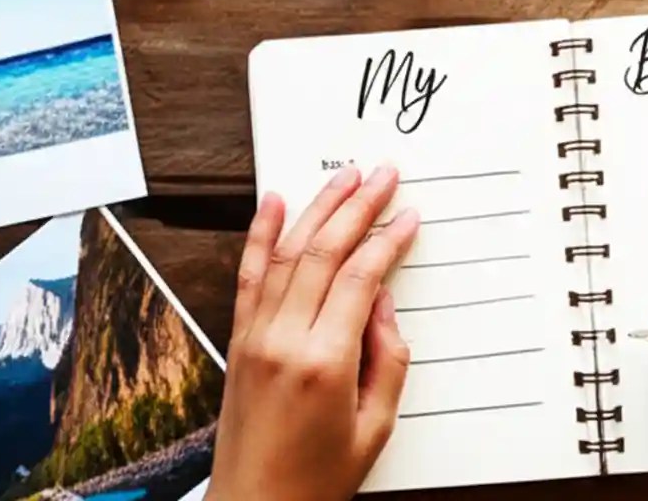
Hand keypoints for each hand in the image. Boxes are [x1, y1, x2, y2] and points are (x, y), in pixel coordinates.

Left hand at [206, 166, 419, 500]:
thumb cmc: (317, 479)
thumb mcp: (376, 426)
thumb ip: (388, 358)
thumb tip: (383, 303)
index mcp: (324, 362)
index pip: (359, 278)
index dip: (387, 241)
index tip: (408, 217)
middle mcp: (283, 340)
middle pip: (322, 253)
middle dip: (357, 208)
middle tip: (382, 177)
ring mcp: (255, 337)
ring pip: (286, 254)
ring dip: (318, 210)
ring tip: (343, 178)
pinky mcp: (239, 341)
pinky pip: (249, 276)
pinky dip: (260, 235)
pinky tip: (274, 204)